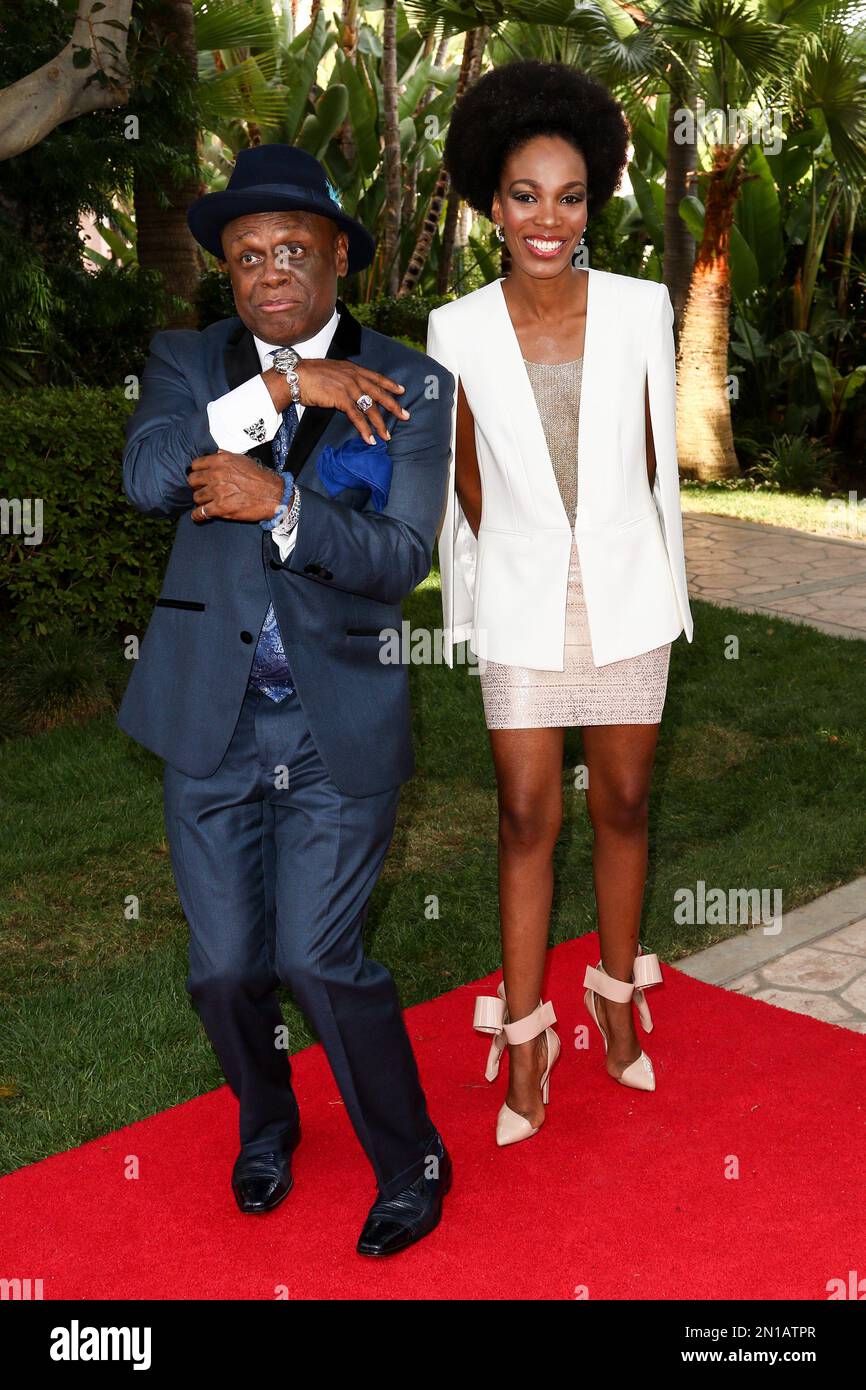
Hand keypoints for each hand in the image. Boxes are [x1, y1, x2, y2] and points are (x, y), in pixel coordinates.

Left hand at [187, 451, 283, 522]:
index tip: (200, 477)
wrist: (273, 495)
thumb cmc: (260, 478)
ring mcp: (217, 491)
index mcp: (220, 461)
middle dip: (196, 486)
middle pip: (193, 481)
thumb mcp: (243, 459)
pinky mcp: (220, 508)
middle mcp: (216, 474)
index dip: (197, 472)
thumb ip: (226, 456)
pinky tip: (199, 516)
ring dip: (200, 501)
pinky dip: (198, 515)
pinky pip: (200, 513)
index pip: (196, 465)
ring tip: (205, 503)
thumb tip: (216, 453)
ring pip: (196, 497)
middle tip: (202, 490)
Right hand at [263, 359, 409, 444]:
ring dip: (380, 423)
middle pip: (378, 393)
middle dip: (393, 406)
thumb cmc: (309, 374)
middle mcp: (353, 376)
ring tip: (387, 436)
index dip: (389, 384)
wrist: (295, 376)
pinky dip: (364, 429)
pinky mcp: (341, 399)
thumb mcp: (331, 371)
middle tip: (406, 416)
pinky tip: (370, 439)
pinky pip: (357, 417)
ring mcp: (348, 387)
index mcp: (351, 369)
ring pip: (370, 407)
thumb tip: (348, 387)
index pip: (375, 377)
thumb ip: (343, 378)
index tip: (401, 391)